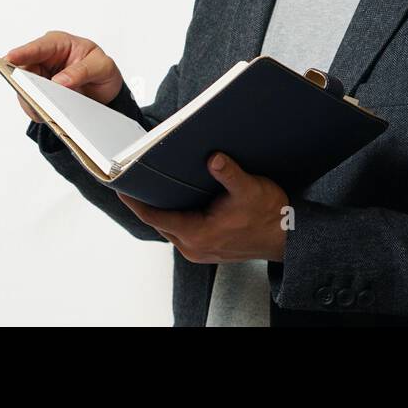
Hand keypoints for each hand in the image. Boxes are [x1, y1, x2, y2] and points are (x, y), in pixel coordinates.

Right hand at [4, 31, 124, 122]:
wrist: (106, 89)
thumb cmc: (101, 69)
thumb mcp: (102, 66)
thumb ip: (82, 71)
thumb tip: (59, 81)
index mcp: (59, 44)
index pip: (38, 47)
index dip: (22, 53)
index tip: (9, 59)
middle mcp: (45, 59)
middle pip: (25, 69)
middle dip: (24, 82)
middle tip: (29, 95)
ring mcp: (40, 77)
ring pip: (25, 88)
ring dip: (31, 100)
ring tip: (42, 110)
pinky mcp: (39, 94)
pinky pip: (32, 103)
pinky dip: (36, 110)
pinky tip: (45, 115)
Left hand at [118, 152, 289, 262]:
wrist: (287, 237)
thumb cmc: (269, 216)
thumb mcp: (250, 189)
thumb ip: (229, 173)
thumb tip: (214, 158)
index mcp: (198, 234)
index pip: (155, 217)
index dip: (135, 201)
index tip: (121, 186)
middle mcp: (194, 246)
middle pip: (159, 221)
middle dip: (147, 201)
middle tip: (135, 178)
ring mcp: (199, 249)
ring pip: (170, 226)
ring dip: (162, 208)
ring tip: (153, 184)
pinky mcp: (206, 246)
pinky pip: (181, 229)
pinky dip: (176, 214)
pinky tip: (179, 197)